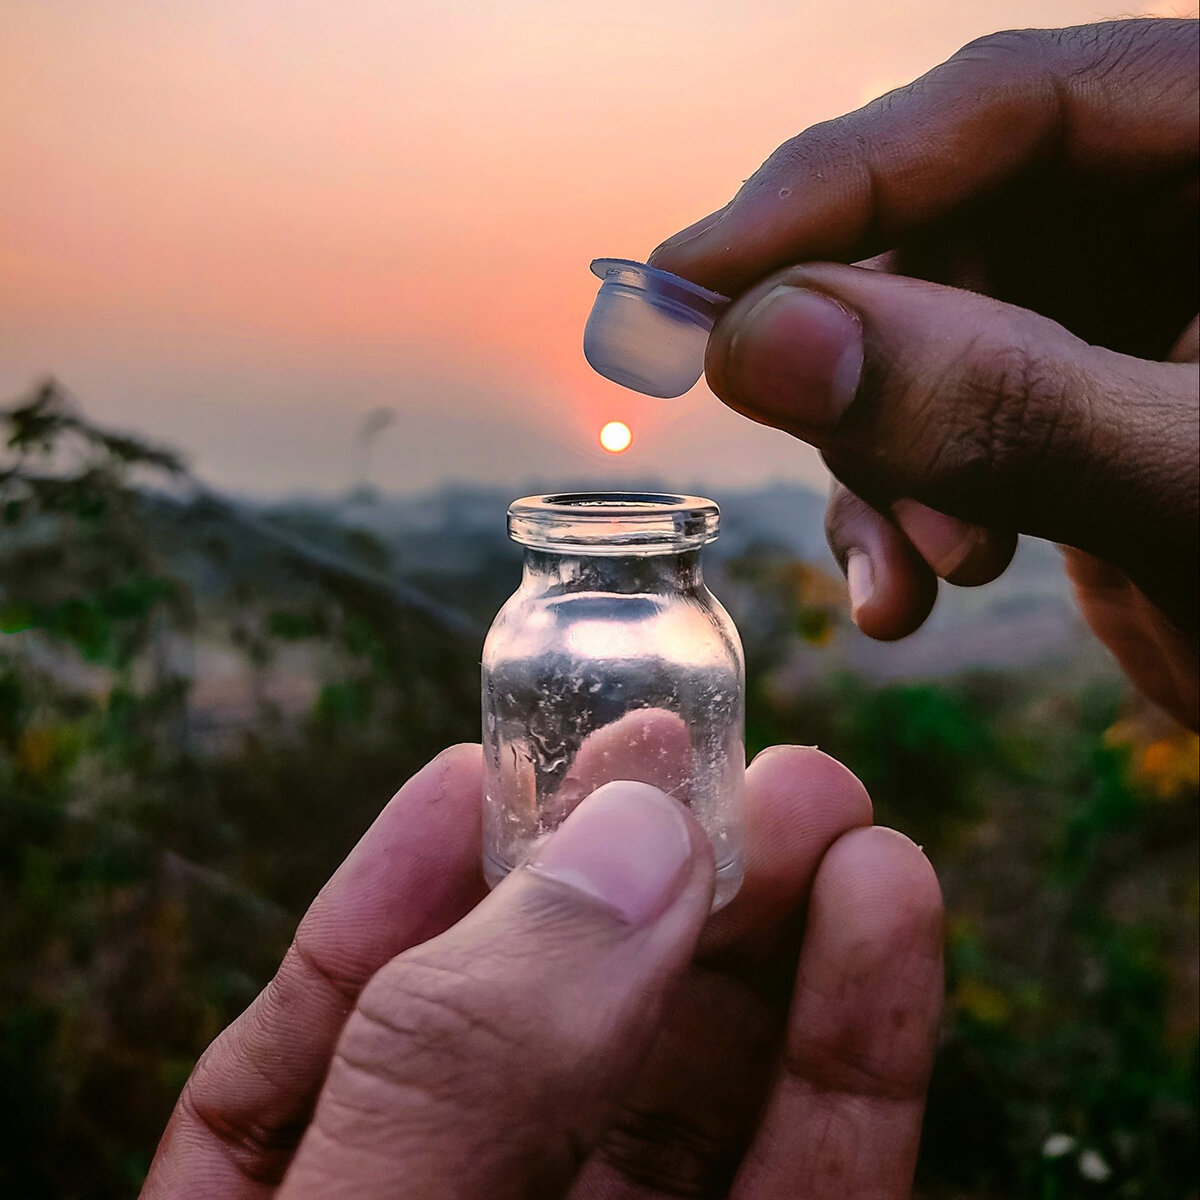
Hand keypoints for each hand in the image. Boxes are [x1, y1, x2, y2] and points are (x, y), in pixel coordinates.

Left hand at [140, 744, 941, 1198]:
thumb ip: (452, 1074)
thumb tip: (620, 839)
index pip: (336, 1022)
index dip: (412, 879)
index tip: (481, 762)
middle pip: (561, 1023)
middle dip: (644, 874)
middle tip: (716, 752)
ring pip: (708, 1083)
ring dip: (777, 928)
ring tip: (830, 799)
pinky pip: (823, 1178)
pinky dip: (864, 1041)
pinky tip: (889, 907)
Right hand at [650, 18, 1198, 728]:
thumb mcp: (1196, 492)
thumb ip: (992, 404)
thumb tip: (757, 341)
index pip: (1015, 103)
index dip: (832, 184)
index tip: (688, 275)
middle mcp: (1186, 203)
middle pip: (946, 226)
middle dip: (871, 374)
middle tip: (843, 473)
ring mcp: (1126, 302)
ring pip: (919, 335)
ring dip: (886, 466)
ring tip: (923, 570)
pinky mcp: (1080, 392)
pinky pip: (942, 414)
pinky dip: (904, 508)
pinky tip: (910, 593)